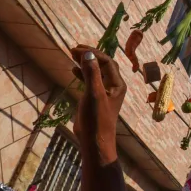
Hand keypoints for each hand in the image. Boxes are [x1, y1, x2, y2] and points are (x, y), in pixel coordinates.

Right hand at [70, 45, 125, 165]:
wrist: (95, 141)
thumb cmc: (96, 119)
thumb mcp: (93, 94)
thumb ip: (92, 73)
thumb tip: (88, 54)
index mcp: (117, 84)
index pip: (107, 62)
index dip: (93, 53)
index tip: (76, 49)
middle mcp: (113, 87)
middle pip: (103, 65)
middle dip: (90, 56)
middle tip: (73, 49)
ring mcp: (105, 94)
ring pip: (96, 73)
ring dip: (86, 64)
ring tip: (72, 56)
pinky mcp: (96, 100)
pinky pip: (90, 82)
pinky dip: (83, 74)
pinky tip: (73, 70)